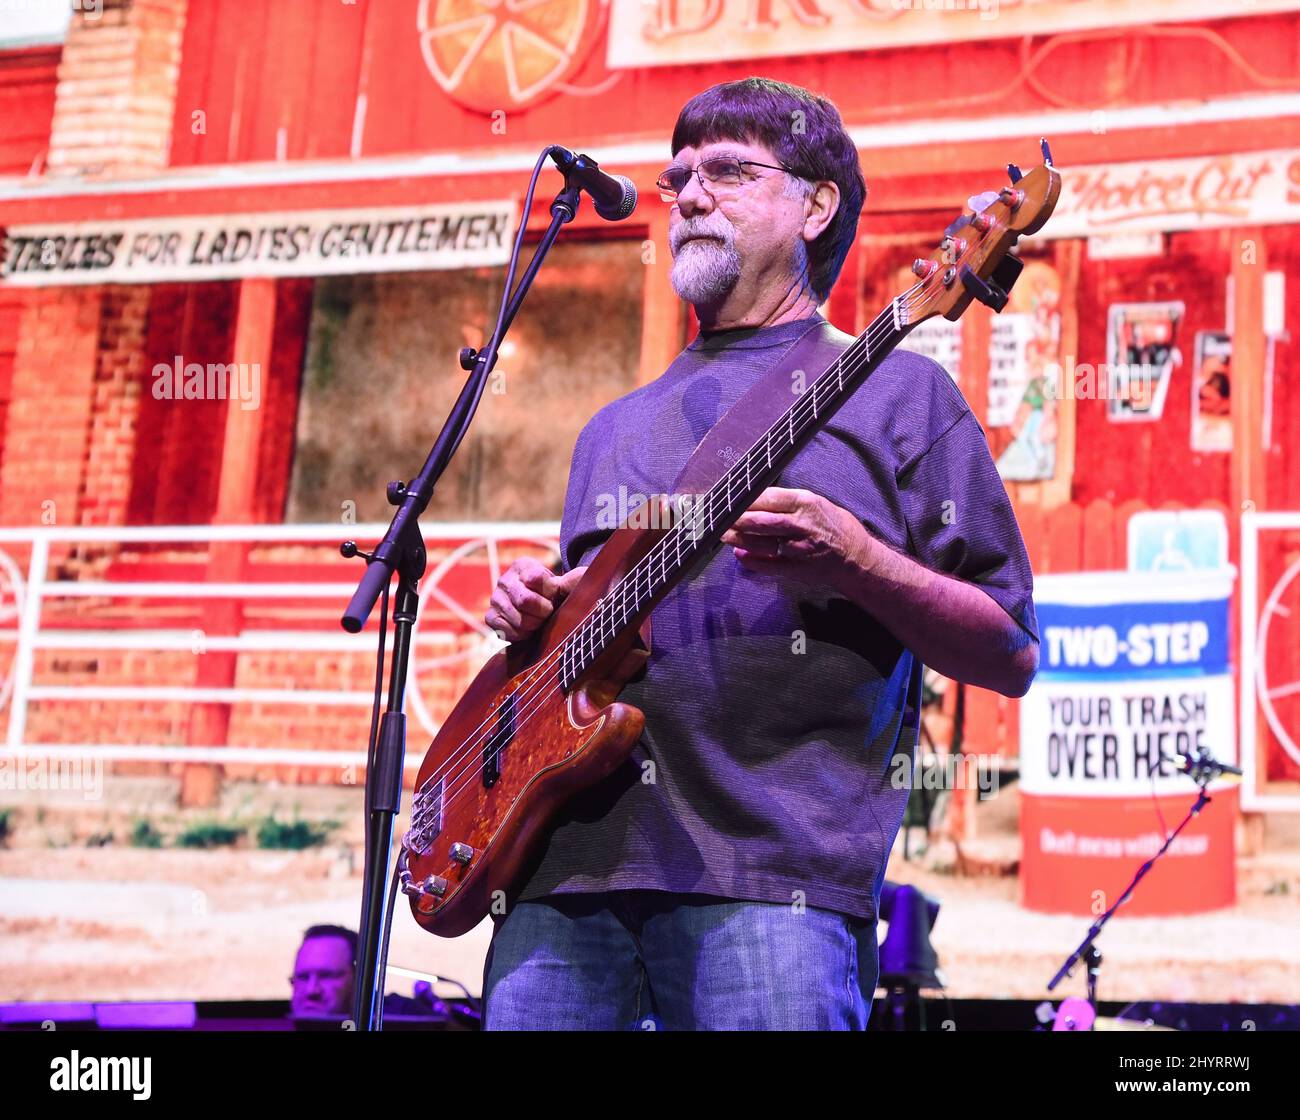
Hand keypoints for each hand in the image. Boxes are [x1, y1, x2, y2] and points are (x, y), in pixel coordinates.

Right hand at [485, 558, 586, 641]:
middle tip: (549, 613)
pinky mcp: (490, 617)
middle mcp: (504, 580)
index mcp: (522, 566)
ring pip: (518, 619)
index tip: (555, 595)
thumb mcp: (562, 583)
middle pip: (525, 600)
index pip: (536, 579)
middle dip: (543, 611)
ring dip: (535, 625)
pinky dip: (523, 634)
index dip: (551, 592)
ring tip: (540, 621)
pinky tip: (529, 628)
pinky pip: (508, 631)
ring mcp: (495, 599)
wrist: (535, 608)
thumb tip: (585, 575)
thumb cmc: (552, 594)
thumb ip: (572, 580)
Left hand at [720, 486, 877, 593]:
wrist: (855, 555)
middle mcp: (802, 525)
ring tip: (723, 534)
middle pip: (762, 521)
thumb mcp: (813, 502)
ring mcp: (800, 549)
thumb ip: (785, 501)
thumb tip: (752, 498)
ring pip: (763, 543)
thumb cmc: (831, 524)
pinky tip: (740, 554)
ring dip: (740, 539)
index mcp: (806, 503)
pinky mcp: (798, 568)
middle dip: (737, 519)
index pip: (769, 498)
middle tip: (719, 517)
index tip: (728, 497)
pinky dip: (752, 560)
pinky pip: (770, 565)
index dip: (745, 499)